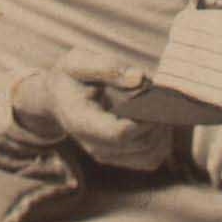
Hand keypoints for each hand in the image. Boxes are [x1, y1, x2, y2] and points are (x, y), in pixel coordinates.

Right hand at [12, 49, 166, 164]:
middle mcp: (94, 146)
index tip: (151, 94)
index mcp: (81, 122)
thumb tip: (140, 79)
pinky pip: (151, 159)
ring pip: (151, 155)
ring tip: (158, 106)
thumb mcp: (78, 62)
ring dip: (163, 131)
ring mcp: (108, 156)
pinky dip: (161, 141)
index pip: (119, 134)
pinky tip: (155, 120)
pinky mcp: (120, 159)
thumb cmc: (70, 77)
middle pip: (140, 145)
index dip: (143, 117)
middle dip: (157, 120)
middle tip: (159, 95)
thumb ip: (107, 68)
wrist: (58, 98)